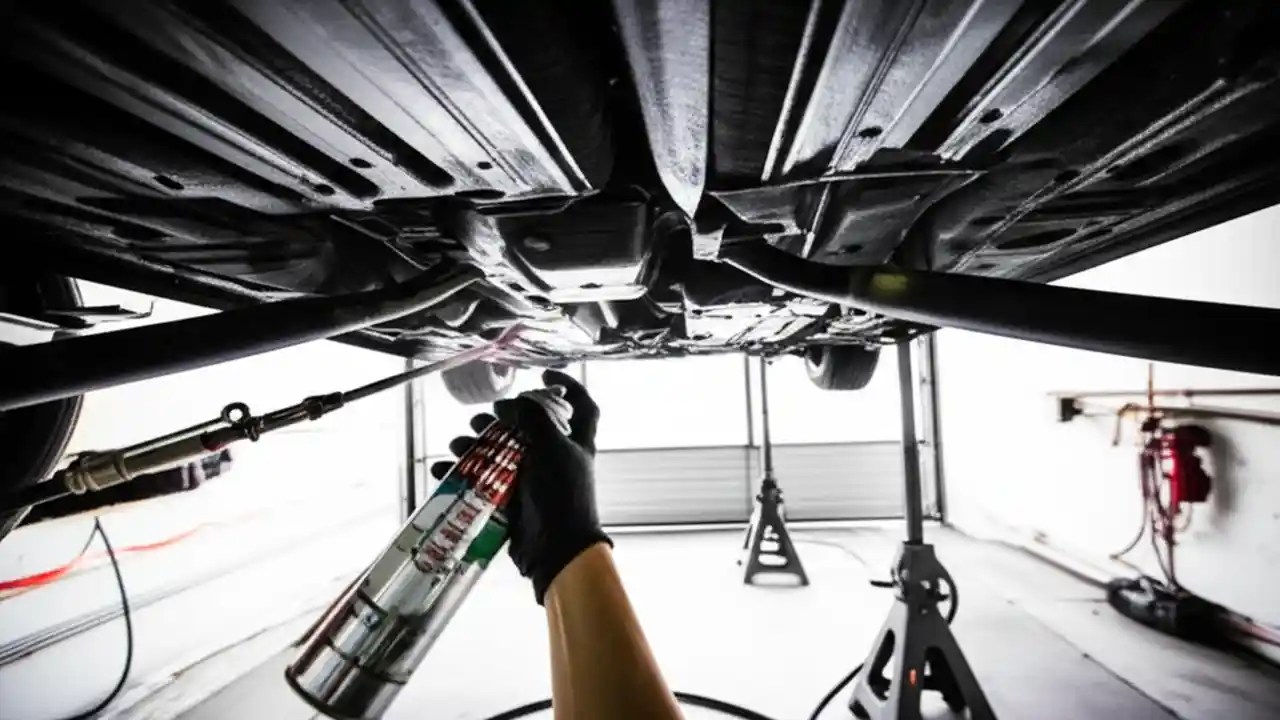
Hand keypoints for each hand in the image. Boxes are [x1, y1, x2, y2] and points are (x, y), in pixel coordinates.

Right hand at [430, 369, 608, 603]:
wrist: (555, 550)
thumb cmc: (561, 495)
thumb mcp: (551, 447)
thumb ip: (532, 417)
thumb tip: (508, 405)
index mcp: (575, 442)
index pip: (581, 405)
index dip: (567, 385)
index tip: (543, 373)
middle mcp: (555, 457)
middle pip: (526, 427)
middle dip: (501, 419)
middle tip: (483, 418)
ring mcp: (532, 480)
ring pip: (498, 453)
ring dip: (475, 445)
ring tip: (459, 443)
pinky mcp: (512, 501)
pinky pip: (483, 481)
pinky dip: (461, 475)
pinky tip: (443, 471)